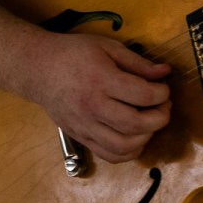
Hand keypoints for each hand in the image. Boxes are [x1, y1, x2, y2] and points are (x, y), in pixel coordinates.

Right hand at [30, 32, 172, 163]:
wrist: (38, 69)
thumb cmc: (74, 54)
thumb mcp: (107, 47)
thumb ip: (137, 62)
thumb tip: (165, 72)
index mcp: (101, 80)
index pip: (143, 95)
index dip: (162, 93)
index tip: (163, 88)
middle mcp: (93, 107)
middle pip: (137, 124)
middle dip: (160, 117)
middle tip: (163, 106)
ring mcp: (85, 126)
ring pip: (125, 146)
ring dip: (147, 137)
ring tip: (150, 122)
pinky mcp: (80, 138)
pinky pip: (110, 155)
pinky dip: (129, 152)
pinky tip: (135, 137)